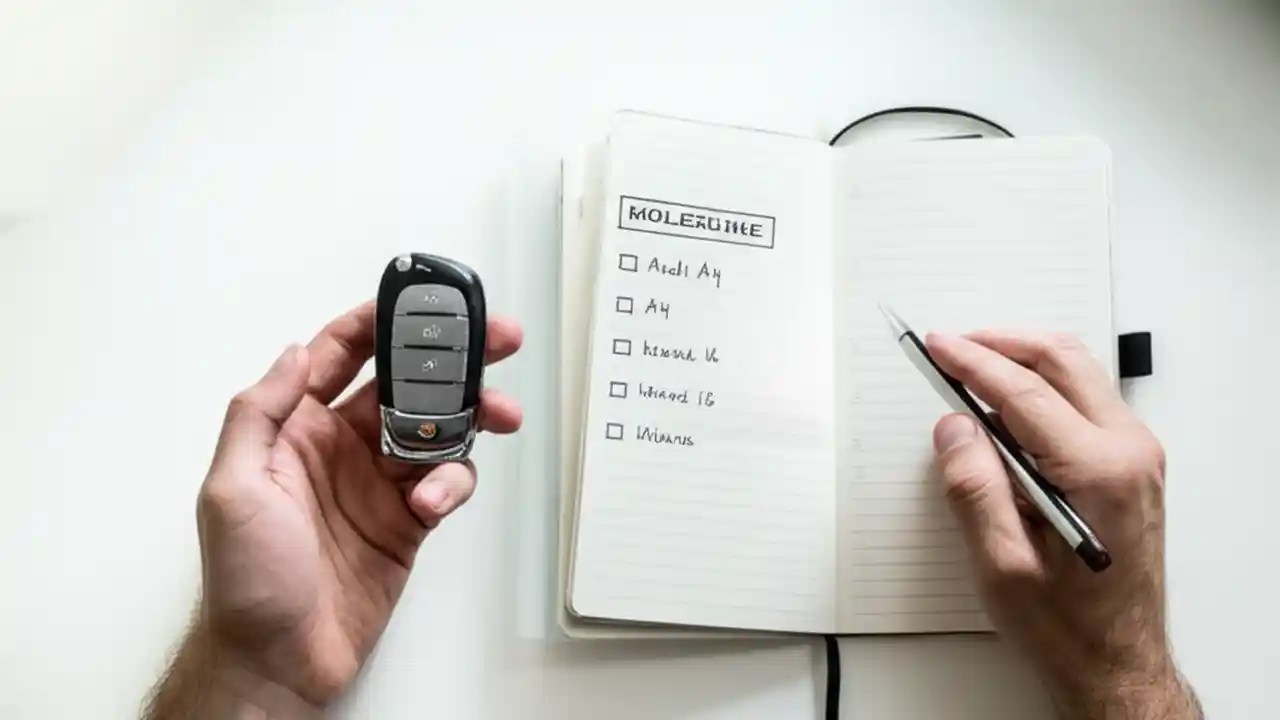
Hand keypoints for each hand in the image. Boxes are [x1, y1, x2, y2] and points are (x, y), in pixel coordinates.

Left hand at [144, 301, 522, 717]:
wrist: (280, 660)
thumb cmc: (245, 581)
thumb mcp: (231, 487)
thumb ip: (259, 412)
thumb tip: (292, 352)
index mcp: (296, 426)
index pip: (342, 352)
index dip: (382, 320)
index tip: (421, 301)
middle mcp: (341, 445)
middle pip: (407, 382)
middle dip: (453, 357)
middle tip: (498, 342)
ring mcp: (378, 481)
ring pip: (438, 427)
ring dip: (472, 416)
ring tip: (500, 415)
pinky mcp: (408, 518)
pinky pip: (446, 481)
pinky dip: (452, 483)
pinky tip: (435, 500)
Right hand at [925, 331, 1199, 719]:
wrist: (1115, 662)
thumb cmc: (1066, 626)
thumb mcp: (1001, 565)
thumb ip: (975, 488)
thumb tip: (955, 428)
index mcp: (1099, 473)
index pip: (1026, 392)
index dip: (973, 362)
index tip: (937, 347)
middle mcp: (1129, 453)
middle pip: (1062, 361)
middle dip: (1000, 343)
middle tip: (951, 347)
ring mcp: (1135, 456)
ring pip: (1077, 372)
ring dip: (1021, 360)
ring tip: (970, 370)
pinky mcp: (1129, 464)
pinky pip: (1084, 399)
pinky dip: (1040, 386)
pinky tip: (1004, 405)